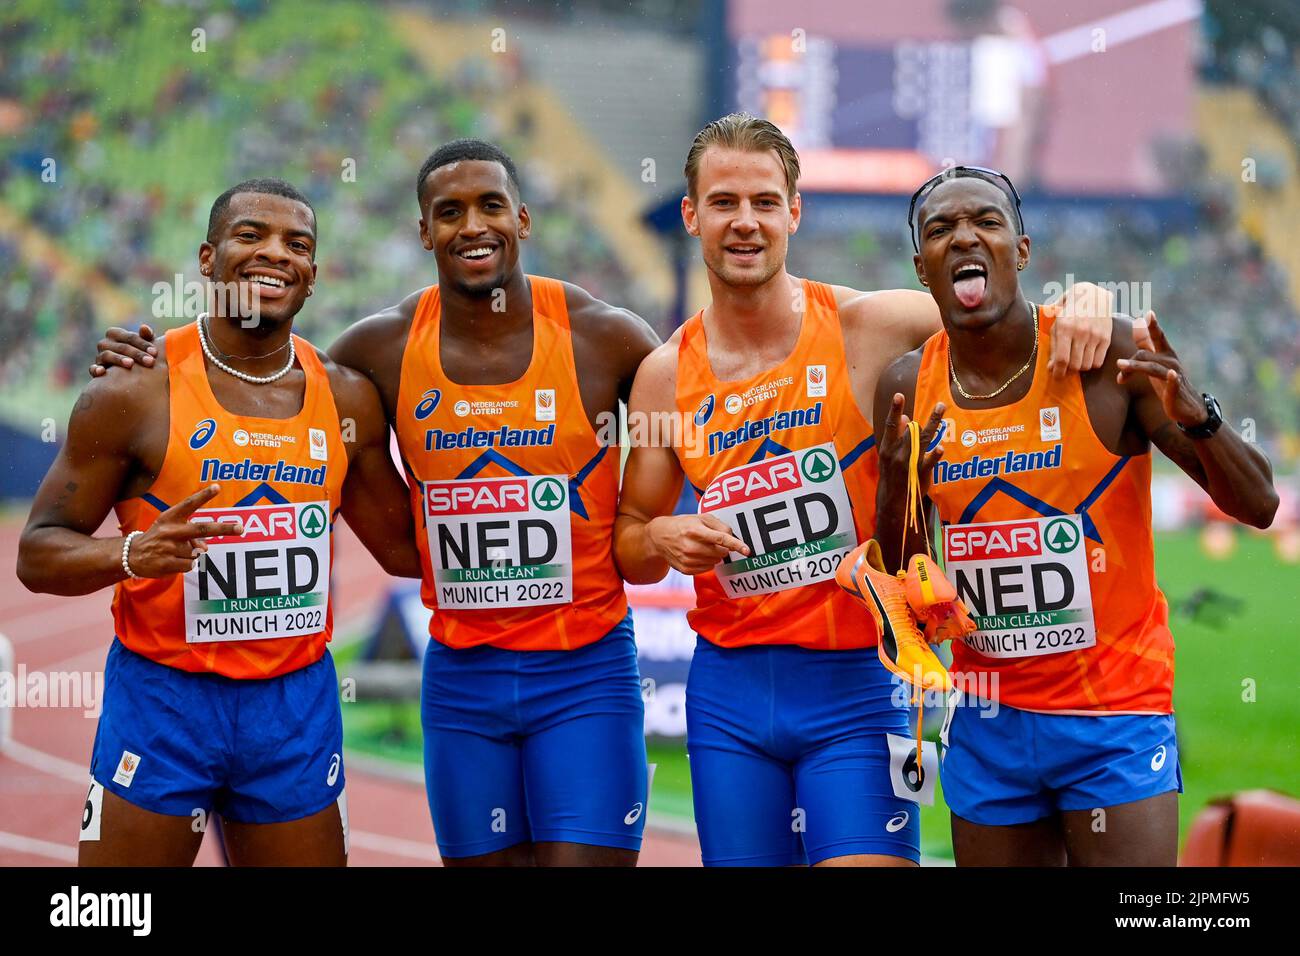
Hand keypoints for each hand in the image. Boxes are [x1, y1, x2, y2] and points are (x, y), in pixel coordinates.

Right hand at [90, 324, 156, 376]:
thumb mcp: (144, 345)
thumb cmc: (139, 353)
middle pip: (121, 347)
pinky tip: (102, 372)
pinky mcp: (96, 368)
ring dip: (119, 359)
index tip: (155, 352)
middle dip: (136, 353)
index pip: (129, 337)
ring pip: (107, 355)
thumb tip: (144, 327)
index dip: (143, 344)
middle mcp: (105, 343)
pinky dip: (95, 369)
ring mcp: (99, 356)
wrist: (128, 371)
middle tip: (150, 362)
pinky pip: (92, 368)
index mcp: (115, 334)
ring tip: (131, 364)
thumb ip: (146, 336)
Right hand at [126, 484, 243, 577]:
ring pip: (197, 552)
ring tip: (175, 552)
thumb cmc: (159, 537)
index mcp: (171, 517)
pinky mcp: (167, 563)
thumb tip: (205, 549)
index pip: (189, 504)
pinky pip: (190, 565)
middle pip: (201, 529)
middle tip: (240, 528)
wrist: (132, 555)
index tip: (217, 487)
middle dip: (223, 528)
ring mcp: (168, 547)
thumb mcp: (170, 528)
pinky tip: (173, 561)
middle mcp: (170, 531)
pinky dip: (187, 564)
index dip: (203, 495)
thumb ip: (191, 533)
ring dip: (192, 554)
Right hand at [647, 513, 749, 575]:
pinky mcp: (685, 569)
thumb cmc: (684, 524)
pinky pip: (708, 568)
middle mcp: (690, 546)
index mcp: (695, 530)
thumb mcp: (700, 518)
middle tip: (712, 540)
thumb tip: (732, 537)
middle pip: (721, 552)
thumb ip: (719, 525)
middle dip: (723, 547)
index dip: (735, 545)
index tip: (747, 550)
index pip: (720, 539)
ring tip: (703, 546)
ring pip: (716, 561)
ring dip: (716, 554)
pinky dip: (708, 562)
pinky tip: (698, 554)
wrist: (659, 537)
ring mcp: (687, 560)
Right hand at [878, 393, 945, 498]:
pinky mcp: (920, 473)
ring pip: (923, 440)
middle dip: (929, 418)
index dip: (895, 409)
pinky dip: (934, 455)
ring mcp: (909, 463)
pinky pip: (928, 462)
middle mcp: (897, 453)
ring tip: (943, 414)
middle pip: (914, 430)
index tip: (899, 395)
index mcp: (887, 448)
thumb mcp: (888, 455)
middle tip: (941, 404)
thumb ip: (896, 437)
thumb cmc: (891, 475)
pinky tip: (940, 447)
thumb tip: (903, 417)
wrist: (892, 501)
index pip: (891, 425)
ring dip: (934, 425)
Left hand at [1046, 282, 1113, 376]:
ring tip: (1076, 361)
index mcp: (1064, 328)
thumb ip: (1054, 346)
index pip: (1062, 359)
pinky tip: (1087, 357)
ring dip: (1080, 368)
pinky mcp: (1106, 337)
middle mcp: (1080, 332)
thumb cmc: (1069, 310)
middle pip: (1075, 365)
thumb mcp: (1056, 324)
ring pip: (1087, 365)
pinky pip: (1099, 361)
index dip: (1058, 373)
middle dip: (1068, 371)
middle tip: (1066, 369)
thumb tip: (1051, 368)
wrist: (1092, 295)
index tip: (1057, 376)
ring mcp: (1095, 335)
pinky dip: (1092, 364)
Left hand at [1116, 311, 1207, 427]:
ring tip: (1121, 366)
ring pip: (1152, 367)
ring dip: (1136, 366)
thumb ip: (1146, 350)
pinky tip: (1171, 374)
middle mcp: (1171, 362)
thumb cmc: (1168, 386)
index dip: (1153, 326)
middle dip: (1129, 363)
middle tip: (1119, 375)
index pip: (1158, 337)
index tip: (1148, 313)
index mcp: (1166, 355)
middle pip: (1145, 355)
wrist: (1188, 409)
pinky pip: (1173, 382)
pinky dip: (1172, 378)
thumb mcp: (1155, 366)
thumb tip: (1137, 328)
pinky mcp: (1176, 390)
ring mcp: (1175, 375)